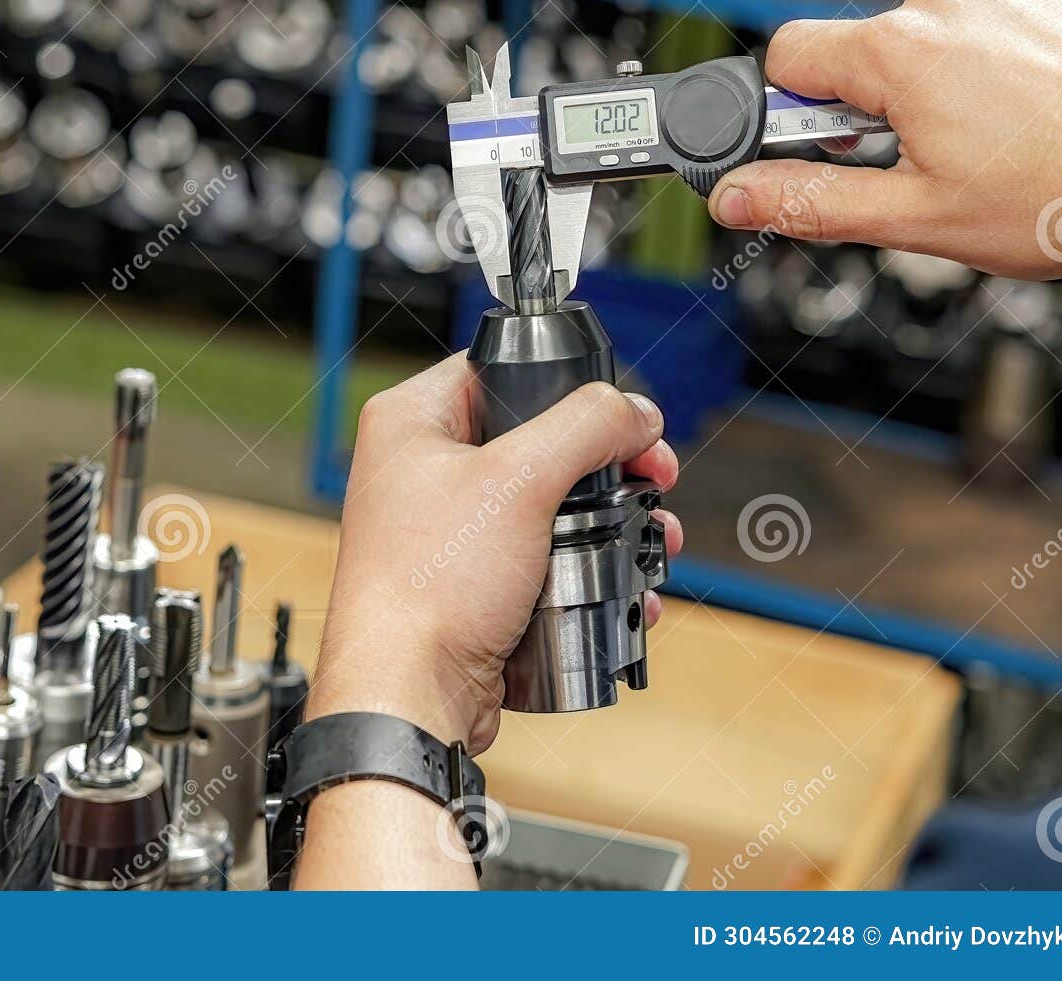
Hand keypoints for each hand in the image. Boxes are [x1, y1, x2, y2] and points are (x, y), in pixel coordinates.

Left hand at [309, 353, 681, 752]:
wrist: (409, 693)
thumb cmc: (427, 589)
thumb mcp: (519, 482)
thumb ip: (585, 427)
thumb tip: (632, 411)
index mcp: (411, 422)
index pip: (498, 369)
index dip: (566, 384)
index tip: (622, 416)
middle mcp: (422, 470)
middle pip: (537, 440)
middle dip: (607, 466)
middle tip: (652, 479)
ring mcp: (445, 530)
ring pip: (547, 504)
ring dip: (608, 521)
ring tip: (651, 538)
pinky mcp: (469, 582)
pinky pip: (540, 558)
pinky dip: (586, 567)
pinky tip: (627, 585)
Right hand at [707, 0, 1061, 279]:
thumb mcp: (919, 218)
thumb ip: (811, 202)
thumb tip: (736, 196)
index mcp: (901, 51)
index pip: (788, 56)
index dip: (796, 111)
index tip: (826, 145)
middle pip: (868, 47)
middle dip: (884, 102)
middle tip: (935, 156)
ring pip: (936, 28)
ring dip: (949, 74)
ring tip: (1000, 131)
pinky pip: (1000, 8)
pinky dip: (1005, 49)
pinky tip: (1037, 98)